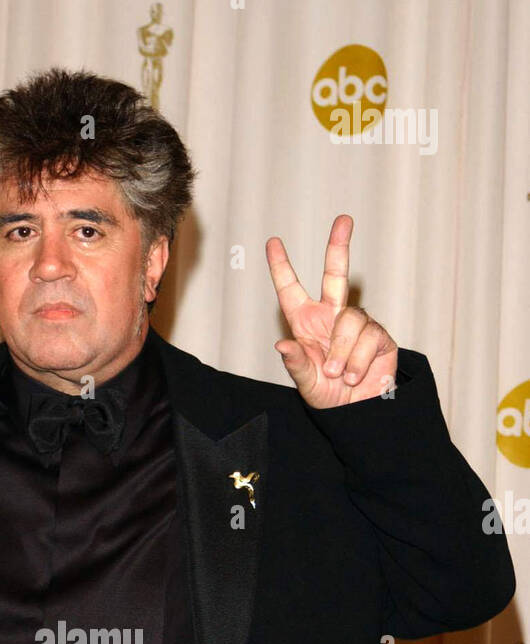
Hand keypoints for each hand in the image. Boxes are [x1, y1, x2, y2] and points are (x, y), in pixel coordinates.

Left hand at [265, 214, 396, 407]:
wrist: (356, 413)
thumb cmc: (328, 396)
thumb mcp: (306, 384)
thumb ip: (296, 364)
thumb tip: (282, 346)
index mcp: (306, 324)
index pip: (291, 291)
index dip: (281, 267)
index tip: (272, 243)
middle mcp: (332, 317)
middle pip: (335, 274)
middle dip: (339, 245)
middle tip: (344, 220)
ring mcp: (357, 324)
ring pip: (351, 320)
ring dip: (343, 351)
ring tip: (340, 375)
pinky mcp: (379, 336)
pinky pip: (369, 337)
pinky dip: (359, 360)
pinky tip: (355, 376)